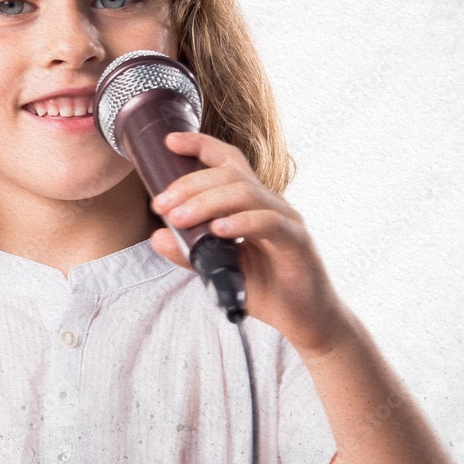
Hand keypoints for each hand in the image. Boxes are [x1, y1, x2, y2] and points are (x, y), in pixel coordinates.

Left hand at [149, 131, 351, 357]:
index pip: (228, 162)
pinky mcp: (297, 243)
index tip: (170, 142)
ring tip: (179, 218)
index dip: (201, 145)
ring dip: (207, 202)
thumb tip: (157, 236)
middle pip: (230, 175)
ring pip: (246, 193)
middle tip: (160, 204)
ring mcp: (286, 221)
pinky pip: (269, 223)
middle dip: (190, 185)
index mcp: (252, 204)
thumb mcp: (218, 270)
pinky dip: (241, 223)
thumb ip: (188, 253)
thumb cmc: (267, 289)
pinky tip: (218, 230)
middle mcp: (270, 204)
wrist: (307, 320)